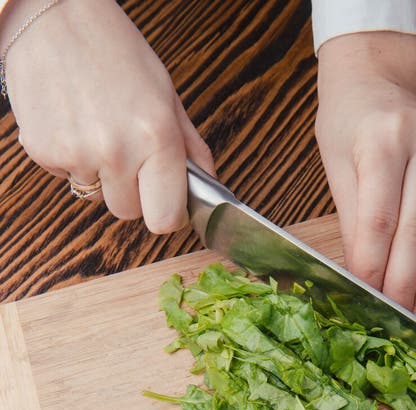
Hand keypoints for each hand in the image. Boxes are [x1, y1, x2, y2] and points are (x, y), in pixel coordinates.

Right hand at [0, 0, 214, 231]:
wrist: (51, 14)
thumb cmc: (111, 48)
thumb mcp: (165, 94)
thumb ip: (190, 147)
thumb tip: (208, 185)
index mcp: (156, 137)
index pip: (166, 219)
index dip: (165, 212)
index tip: (163, 200)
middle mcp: (117, 151)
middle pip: (130, 213)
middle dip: (131, 191)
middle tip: (126, 150)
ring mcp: (77, 154)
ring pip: (96, 196)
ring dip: (99, 173)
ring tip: (96, 127)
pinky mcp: (43, 152)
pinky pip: (65, 177)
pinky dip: (70, 158)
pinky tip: (72, 121)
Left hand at [315, 32, 415, 319]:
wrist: (377, 82)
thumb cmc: (347, 127)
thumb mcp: (337, 169)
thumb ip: (353, 223)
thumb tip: (362, 280)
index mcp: (383, 140)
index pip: (379, 218)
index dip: (373, 265)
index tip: (367, 300)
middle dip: (405, 280)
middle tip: (396, 320)